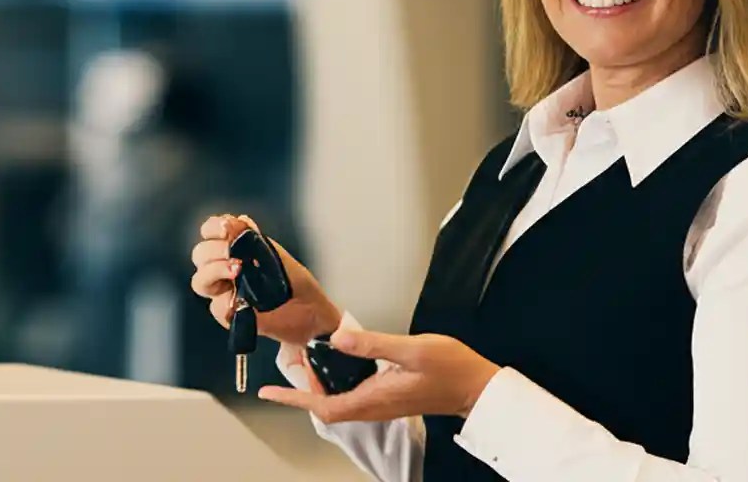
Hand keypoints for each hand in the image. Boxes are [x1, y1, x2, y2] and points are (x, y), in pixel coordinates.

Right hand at [190, 214, 340, 345]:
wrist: (311, 313)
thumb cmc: (294, 282)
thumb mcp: (276, 255)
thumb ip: (255, 239)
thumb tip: (240, 220)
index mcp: (233, 249)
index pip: (209, 232)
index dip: (212, 227)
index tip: (225, 229)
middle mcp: (223, 269)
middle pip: (200, 254)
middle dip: (214, 250)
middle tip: (233, 252)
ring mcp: (224, 293)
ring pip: (200, 281)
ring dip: (215, 271)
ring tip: (237, 271)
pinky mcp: (230, 316)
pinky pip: (217, 307)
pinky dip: (226, 301)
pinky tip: (240, 299)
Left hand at [257, 328, 501, 422]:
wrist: (477, 387)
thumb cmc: (450, 369)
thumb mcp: (411, 349)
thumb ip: (373, 344)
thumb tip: (336, 339)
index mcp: (374, 398)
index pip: (323, 405)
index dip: (294, 398)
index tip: (269, 392)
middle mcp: (375, 406)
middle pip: (327, 407)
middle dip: (303, 390)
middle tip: (290, 367)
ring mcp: (383, 404)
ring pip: (340, 403)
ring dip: (320, 387)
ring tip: (308, 363)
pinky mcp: (391, 398)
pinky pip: (354, 397)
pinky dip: (338, 384)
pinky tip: (339, 366)